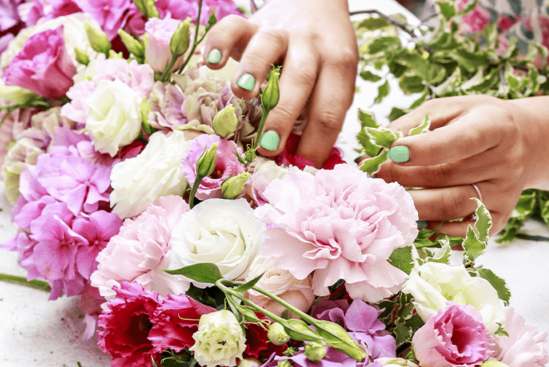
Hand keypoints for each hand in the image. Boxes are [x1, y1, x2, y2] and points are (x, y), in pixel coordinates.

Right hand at [203, 0, 356, 165]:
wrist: (318, 4)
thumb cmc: (325, 57)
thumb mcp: (336, 81)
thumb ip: (321, 115)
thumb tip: (301, 164)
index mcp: (338, 65)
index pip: (330, 109)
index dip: (317, 142)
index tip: (302, 168)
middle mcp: (311, 46)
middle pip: (300, 80)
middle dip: (283, 116)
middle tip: (269, 147)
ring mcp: (281, 31)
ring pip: (267, 46)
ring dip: (253, 71)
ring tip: (243, 96)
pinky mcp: (252, 21)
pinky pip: (233, 26)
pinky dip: (219, 42)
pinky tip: (209, 62)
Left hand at [378, 95, 532, 235]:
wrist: (523, 144)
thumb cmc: (474, 121)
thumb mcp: (447, 109)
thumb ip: (412, 125)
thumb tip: (377, 151)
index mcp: (495, 126)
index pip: (461, 141)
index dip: (425, 149)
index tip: (392, 152)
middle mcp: (506, 163)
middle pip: (447, 178)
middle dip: (403, 179)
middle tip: (375, 177)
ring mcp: (504, 195)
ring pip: (449, 208)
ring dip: (411, 206)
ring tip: (387, 198)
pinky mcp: (499, 219)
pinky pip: (460, 232)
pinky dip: (432, 228)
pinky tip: (414, 216)